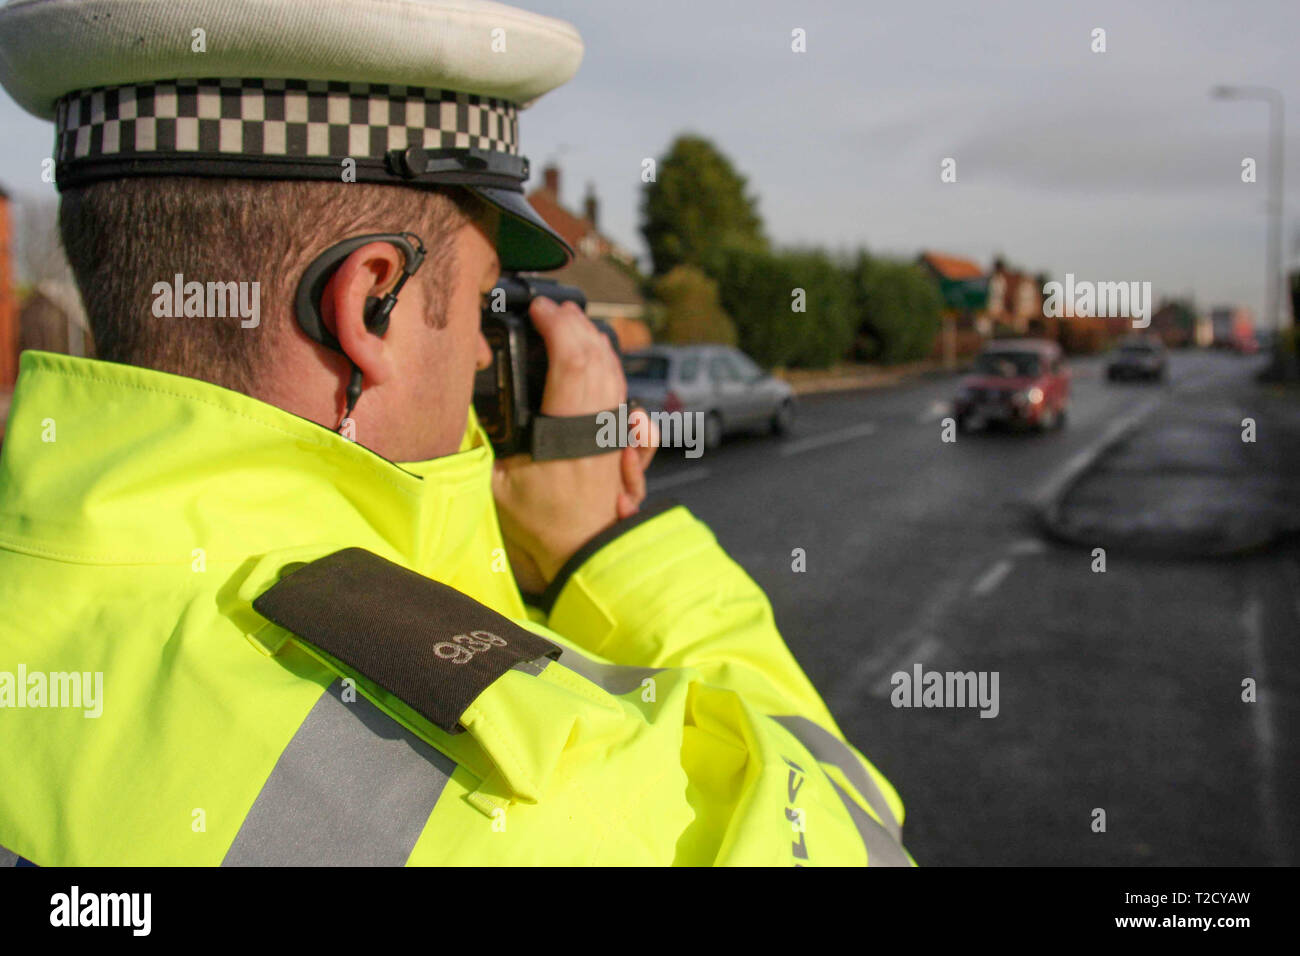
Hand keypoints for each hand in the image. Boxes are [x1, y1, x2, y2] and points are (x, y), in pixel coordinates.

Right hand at [491, 297, 657, 592]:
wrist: (582, 547)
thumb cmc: (542, 522)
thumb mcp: (497, 485)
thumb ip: (483, 442)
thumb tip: (463, 406)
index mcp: (565, 433)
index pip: (570, 363)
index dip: (557, 327)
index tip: (540, 310)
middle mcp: (596, 424)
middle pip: (594, 355)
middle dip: (574, 322)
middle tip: (552, 308)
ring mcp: (613, 427)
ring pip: (611, 366)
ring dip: (591, 336)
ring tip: (570, 318)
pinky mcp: (619, 433)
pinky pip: (618, 384)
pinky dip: (606, 359)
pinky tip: (593, 350)